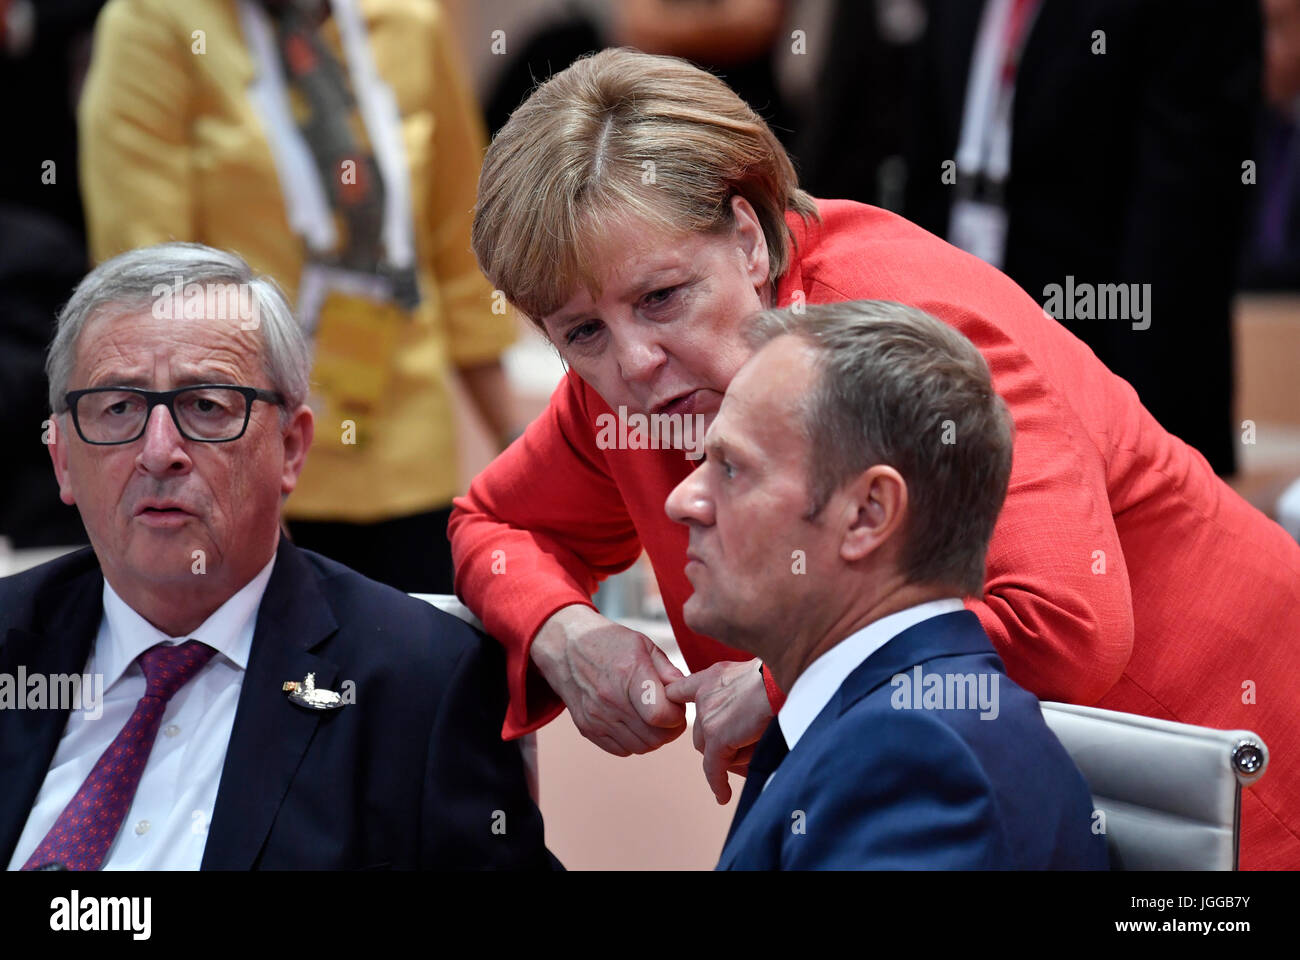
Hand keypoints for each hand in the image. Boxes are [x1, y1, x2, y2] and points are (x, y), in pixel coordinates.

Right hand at [530, 604, 686, 755]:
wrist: (565, 647)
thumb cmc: (610, 643)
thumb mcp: (644, 645)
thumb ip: (668, 672)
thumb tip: (686, 694)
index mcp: (628, 674)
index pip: (661, 715)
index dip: (676, 715)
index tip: (676, 705)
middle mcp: (610, 700)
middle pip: (654, 737)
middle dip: (670, 728)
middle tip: (668, 712)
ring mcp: (597, 718)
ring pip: (641, 747)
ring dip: (654, 736)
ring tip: (652, 716)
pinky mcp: (588, 729)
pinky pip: (622, 750)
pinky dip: (634, 741)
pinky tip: (634, 721)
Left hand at [665, 658, 773, 803]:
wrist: (784, 678)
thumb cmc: (779, 678)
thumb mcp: (753, 674)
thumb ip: (739, 690)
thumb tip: (749, 713)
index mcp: (712, 676)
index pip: (680, 691)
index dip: (679, 703)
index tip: (682, 715)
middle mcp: (704, 694)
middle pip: (700, 730)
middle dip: (718, 742)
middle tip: (743, 746)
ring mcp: (708, 716)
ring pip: (709, 749)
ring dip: (730, 756)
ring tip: (757, 749)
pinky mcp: (718, 736)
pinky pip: (713, 767)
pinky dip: (718, 783)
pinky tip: (722, 795)